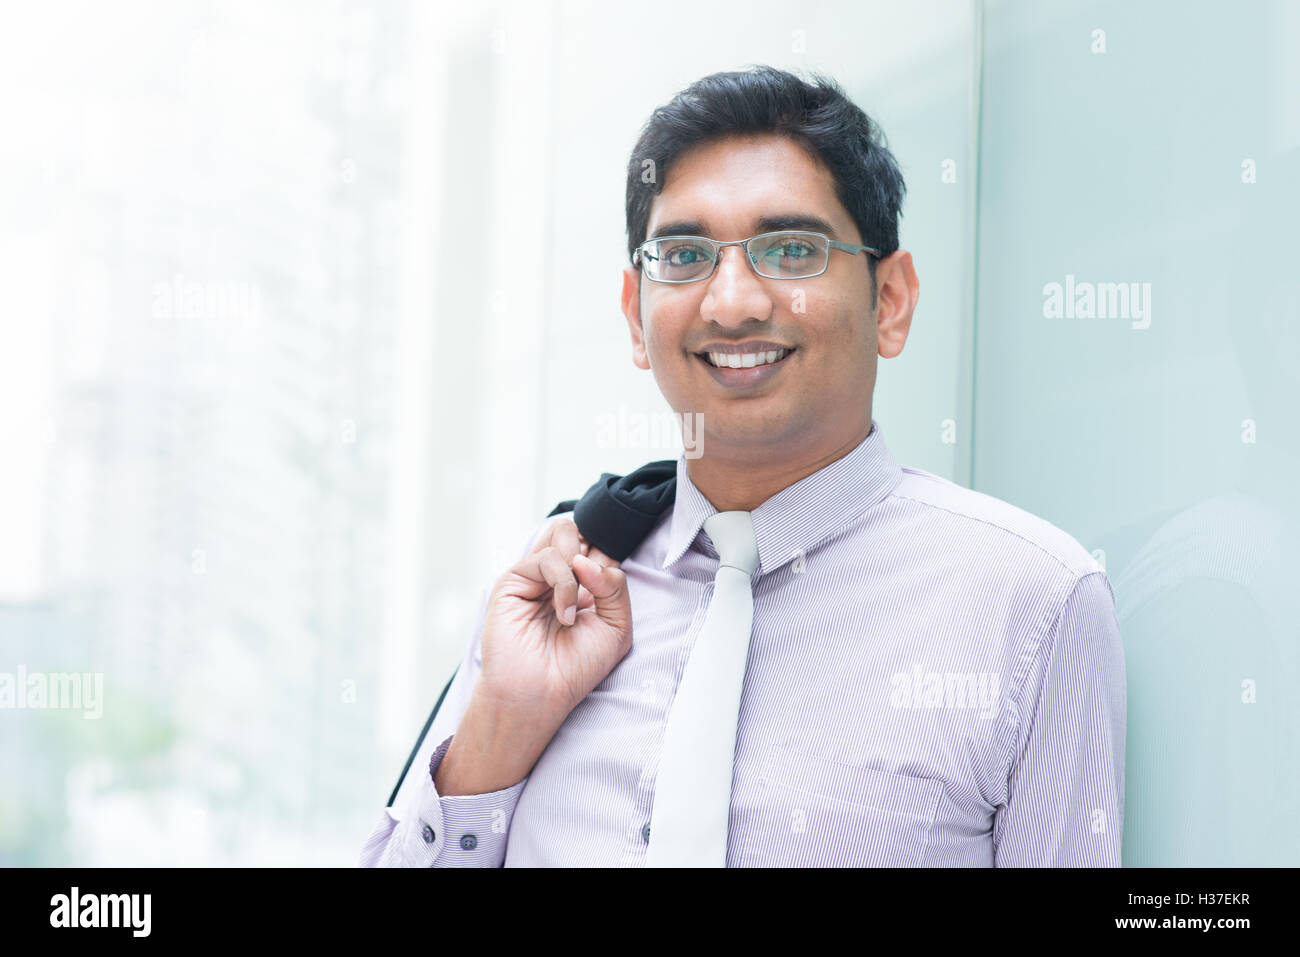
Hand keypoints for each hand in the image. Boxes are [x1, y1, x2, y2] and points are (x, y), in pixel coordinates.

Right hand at [477, 517, 632, 718]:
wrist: (542, 693)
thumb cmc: (576, 667)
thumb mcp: (617, 626)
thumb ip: (615, 586)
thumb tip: (586, 559)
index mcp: (586, 584)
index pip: (601, 544)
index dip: (611, 553)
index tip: (610, 583)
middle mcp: (560, 575)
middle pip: (581, 528)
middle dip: (595, 549)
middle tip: (594, 585)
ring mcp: (536, 575)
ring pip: (564, 531)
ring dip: (579, 565)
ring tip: (575, 605)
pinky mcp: (514, 580)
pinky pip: (547, 558)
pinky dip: (564, 584)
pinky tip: (563, 614)